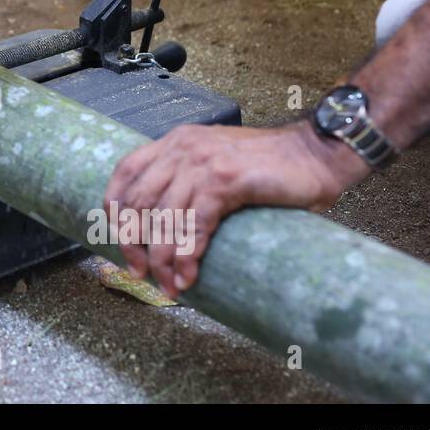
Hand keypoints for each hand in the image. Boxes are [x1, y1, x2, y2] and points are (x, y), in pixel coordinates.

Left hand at [103, 123, 367, 299]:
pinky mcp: (226, 181)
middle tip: (140, 273)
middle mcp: (182, 148)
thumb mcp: (216, 163)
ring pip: (164, 217)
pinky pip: (195, 224)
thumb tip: (163, 225)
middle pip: (137, 201)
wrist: (315, 154)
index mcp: (175, 142)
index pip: (125, 172)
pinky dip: (187, 256)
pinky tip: (188, 276)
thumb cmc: (268, 167)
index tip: (119, 241)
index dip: (114, 210)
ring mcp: (203, 162)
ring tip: (168, 286)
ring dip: (161, 259)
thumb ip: (189, 180)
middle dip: (133, 243)